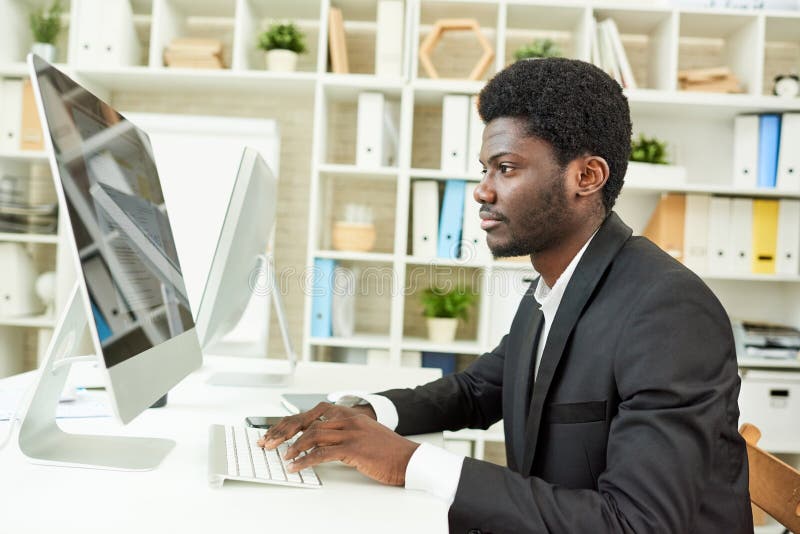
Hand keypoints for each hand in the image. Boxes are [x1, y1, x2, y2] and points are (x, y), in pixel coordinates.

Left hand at [278, 414, 419, 485]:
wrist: (407, 458)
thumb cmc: (385, 450)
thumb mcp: (361, 433)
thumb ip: (341, 432)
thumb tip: (315, 442)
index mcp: (348, 413)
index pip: (311, 413)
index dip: (289, 423)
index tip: (273, 433)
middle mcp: (347, 418)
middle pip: (307, 421)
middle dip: (284, 432)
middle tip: (268, 443)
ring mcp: (350, 432)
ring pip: (312, 435)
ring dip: (293, 447)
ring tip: (283, 457)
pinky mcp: (353, 448)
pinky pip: (322, 452)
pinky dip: (305, 460)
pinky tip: (297, 466)